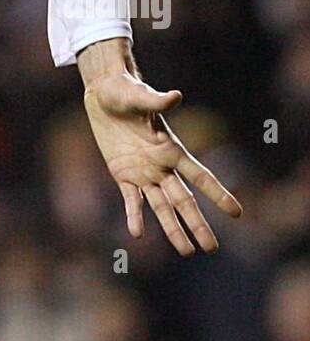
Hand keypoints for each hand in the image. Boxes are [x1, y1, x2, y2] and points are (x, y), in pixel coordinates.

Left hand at [83, 68, 241, 254]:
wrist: (103, 92)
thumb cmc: (124, 89)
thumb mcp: (138, 96)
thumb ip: (156, 100)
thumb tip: (175, 95)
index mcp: (171, 148)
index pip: (200, 176)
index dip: (218, 194)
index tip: (237, 213)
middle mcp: (161, 165)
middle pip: (183, 200)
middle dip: (197, 223)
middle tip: (211, 248)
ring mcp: (142, 172)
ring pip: (161, 206)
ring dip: (172, 228)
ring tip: (187, 251)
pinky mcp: (121, 173)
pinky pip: (131, 199)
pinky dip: (134, 215)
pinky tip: (137, 233)